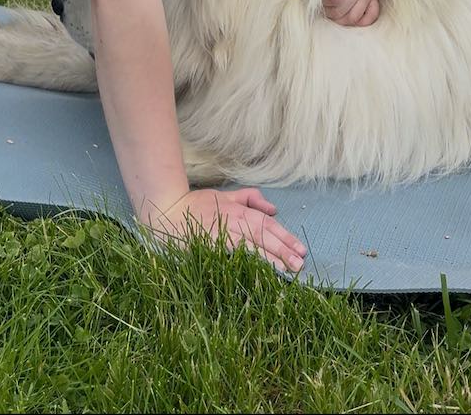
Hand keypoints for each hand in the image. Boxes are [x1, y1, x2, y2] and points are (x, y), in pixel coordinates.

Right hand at [141, 187, 306, 272]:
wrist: (169, 212)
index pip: (268, 224)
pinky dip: (249, 264)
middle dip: (284, 250)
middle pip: (264, 236)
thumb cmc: (196, 204)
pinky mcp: (212, 247)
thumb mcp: (226, 196)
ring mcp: (223, 235)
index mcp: (239, 210)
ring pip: (253, 247)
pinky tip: (261, 273)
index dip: (286, 237)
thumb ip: (249, 199)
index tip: (301, 250)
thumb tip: (273, 208)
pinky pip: (235, 256)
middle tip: (300, 264)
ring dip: (272, 260)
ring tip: (288, 271)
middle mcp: (234, 222)